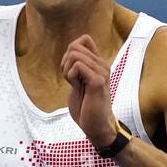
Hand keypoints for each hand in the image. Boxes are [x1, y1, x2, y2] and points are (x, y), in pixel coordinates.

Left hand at [60, 35, 117, 149]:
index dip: (71, 50)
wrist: (97, 127)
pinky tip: (76, 87)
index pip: (84, 39)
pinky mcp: (98, 81)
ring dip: (66, 70)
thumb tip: (69, 52)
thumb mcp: (78, 83)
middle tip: (70, 80)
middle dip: (65, 63)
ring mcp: (101, 72)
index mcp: (98, 64)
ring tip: (74, 84)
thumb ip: (76, 68)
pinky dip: (70, 76)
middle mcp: (101, 65)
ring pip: (74, 54)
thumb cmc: (86, 108)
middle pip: (74, 45)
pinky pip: (77, 66)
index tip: (70, 69)